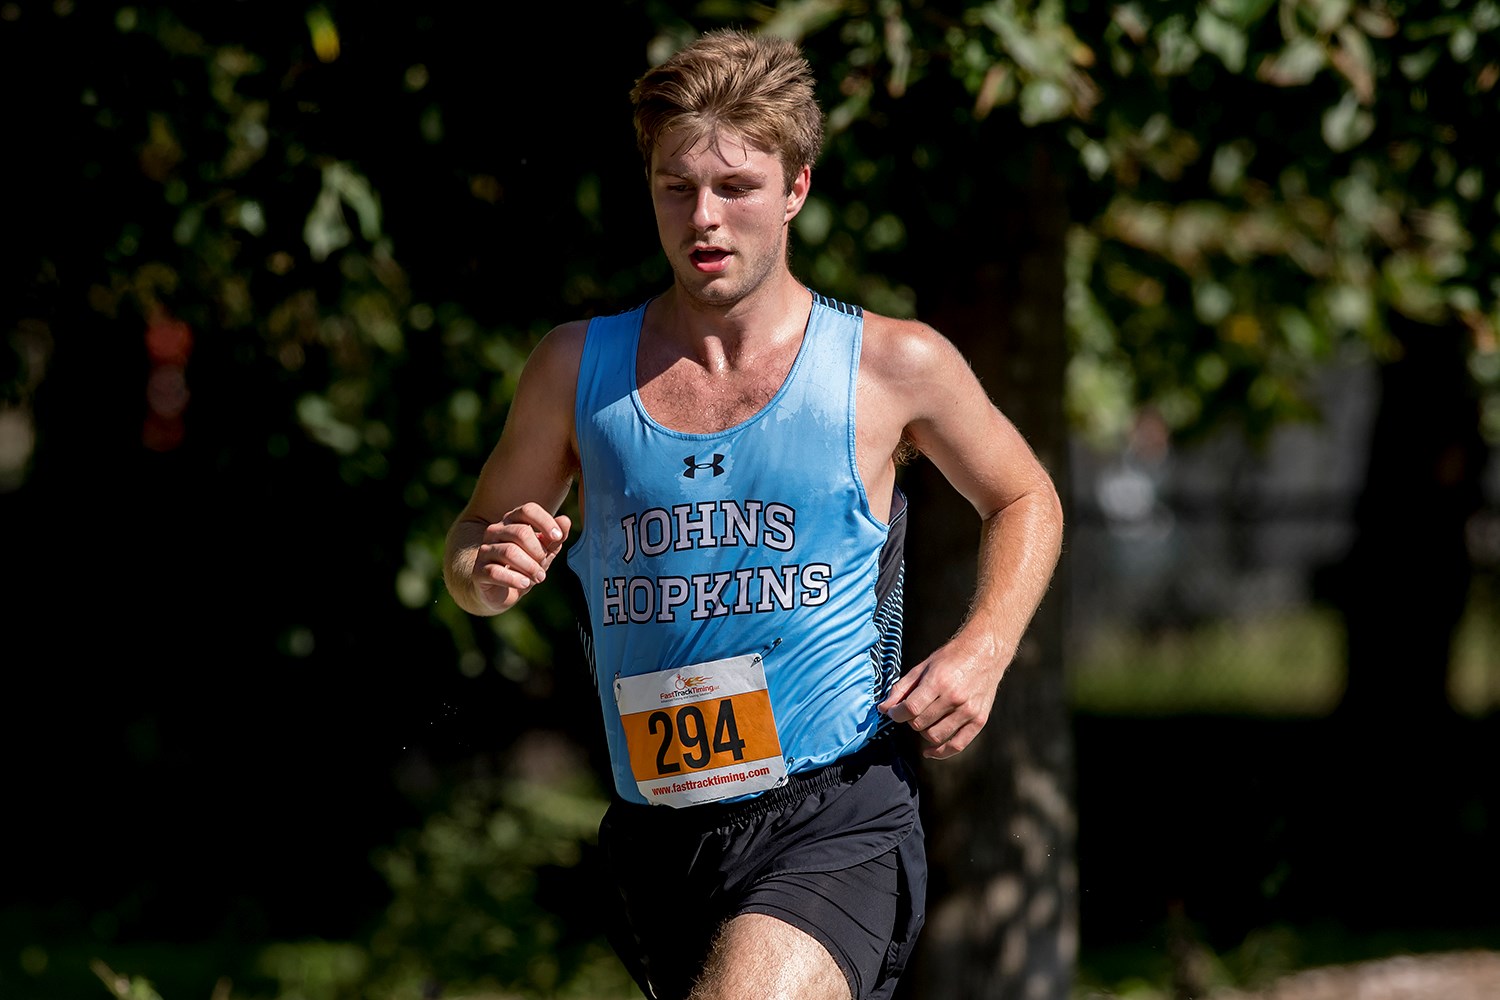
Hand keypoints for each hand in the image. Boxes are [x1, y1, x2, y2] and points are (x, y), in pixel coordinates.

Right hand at [472, 503, 572, 613]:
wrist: (502, 592)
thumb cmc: (525, 565)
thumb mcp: (545, 551)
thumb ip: (556, 537)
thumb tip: (565, 520)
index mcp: (512, 521)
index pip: (528, 510)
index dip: (545, 522)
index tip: (557, 537)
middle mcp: (495, 531)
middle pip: (521, 532)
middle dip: (538, 551)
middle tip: (544, 565)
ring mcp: (485, 550)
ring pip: (510, 552)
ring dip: (530, 567)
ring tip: (539, 577)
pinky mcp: (478, 571)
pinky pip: (496, 572)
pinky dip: (514, 579)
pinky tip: (524, 584)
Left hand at [878, 634, 1006, 758]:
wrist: (983, 653)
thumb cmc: (951, 658)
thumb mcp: (922, 667)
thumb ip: (901, 688)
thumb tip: (883, 708)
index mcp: (938, 681)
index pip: (910, 708)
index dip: (896, 714)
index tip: (893, 712)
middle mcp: (954, 697)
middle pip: (920, 723)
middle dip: (910, 720)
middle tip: (912, 711)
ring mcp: (968, 710)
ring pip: (935, 736)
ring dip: (923, 731)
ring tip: (925, 720)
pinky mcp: (979, 720)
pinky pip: (958, 745)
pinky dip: (941, 752)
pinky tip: (930, 751)